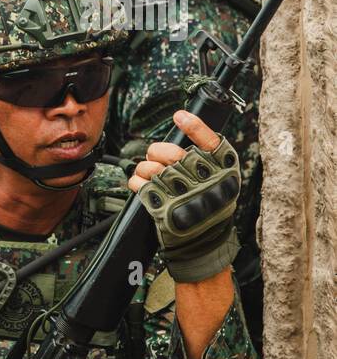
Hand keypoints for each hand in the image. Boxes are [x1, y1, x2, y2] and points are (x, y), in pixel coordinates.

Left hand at [129, 110, 241, 282]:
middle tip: (156, 157)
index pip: (211, 143)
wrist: (203, 243)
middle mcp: (203, 181)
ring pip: (151, 167)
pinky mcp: (161, 207)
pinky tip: (141, 185)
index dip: (195, 127)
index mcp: (222, 171)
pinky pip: (138, 184)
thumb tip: (183, 130)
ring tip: (150, 174)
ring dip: (145, 168)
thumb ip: (207, 159)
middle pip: (171, 153)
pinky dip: (136, 182)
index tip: (180, 116)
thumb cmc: (210, 206)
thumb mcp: (221, 181)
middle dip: (158, 151)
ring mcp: (181, 194)